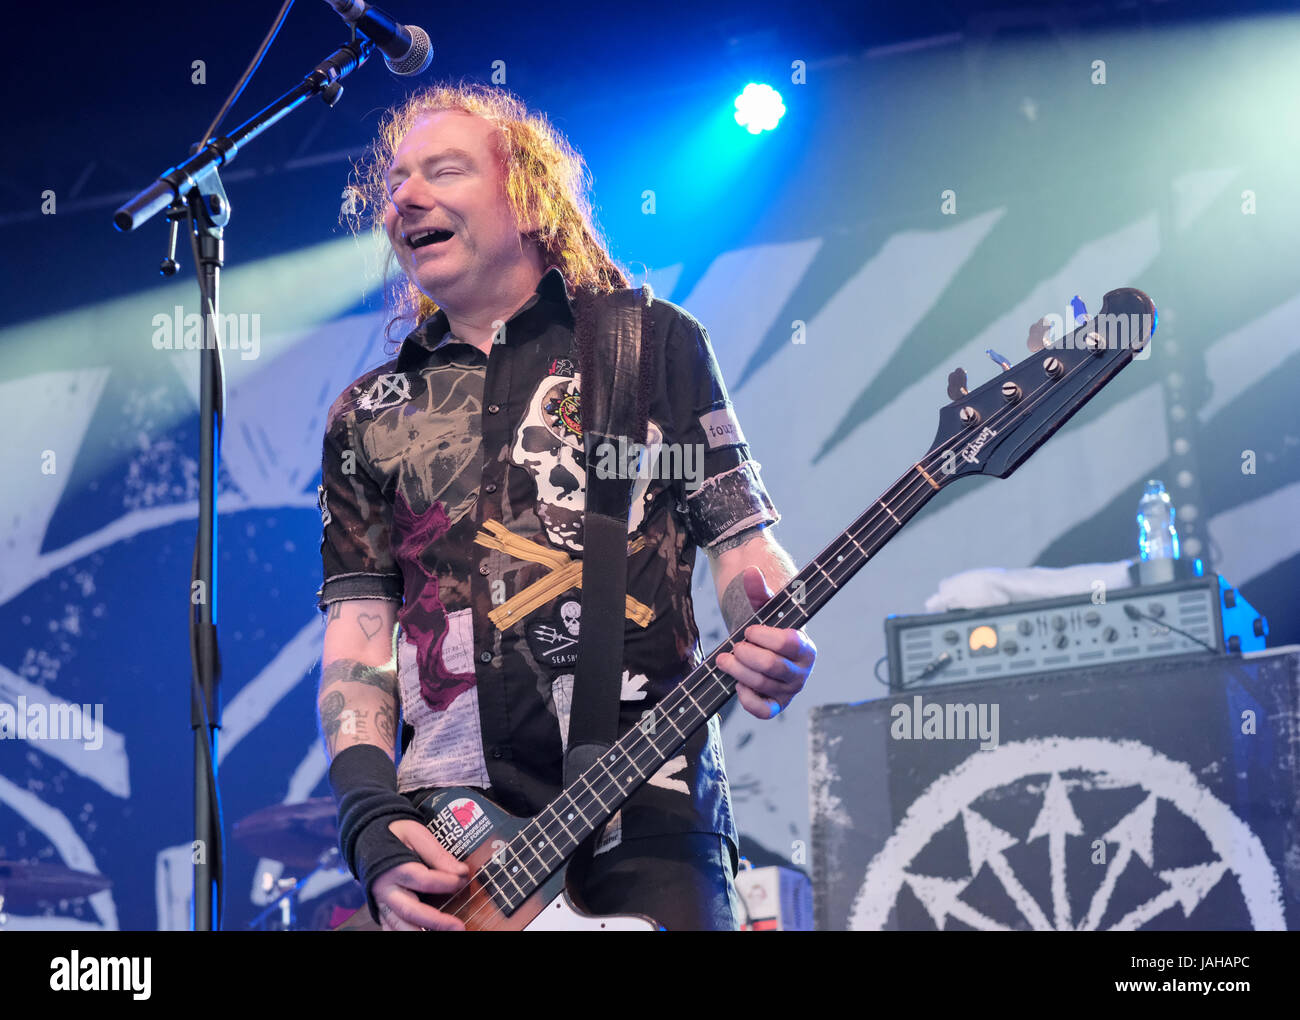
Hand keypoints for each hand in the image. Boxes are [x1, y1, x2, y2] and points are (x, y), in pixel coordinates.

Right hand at [371, 818, 470, 930]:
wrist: (367, 841)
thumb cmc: (395, 835)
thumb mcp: (416, 834)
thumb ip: (437, 853)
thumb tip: (461, 871)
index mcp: (394, 867)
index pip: (422, 879)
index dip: (444, 882)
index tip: (463, 880)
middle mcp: (385, 889)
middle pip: (409, 910)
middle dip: (435, 922)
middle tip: (459, 927)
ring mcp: (382, 903)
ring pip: (398, 926)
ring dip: (420, 934)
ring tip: (445, 935)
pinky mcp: (381, 912)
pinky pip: (391, 929)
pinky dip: (405, 934)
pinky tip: (425, 934)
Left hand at [716, 566, 815, 719]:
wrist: (763, 649)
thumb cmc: (766, 627)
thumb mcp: (763, 607)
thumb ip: (758, 590)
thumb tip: (751, 572)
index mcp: (805, 646)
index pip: (788, 643)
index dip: (764, 637)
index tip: (749, 630)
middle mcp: (802, 671)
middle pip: (772, 666)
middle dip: (746, 654)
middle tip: (734, 646)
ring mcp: (789, 690)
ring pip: (762, 685)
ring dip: (738, 671)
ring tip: (725, 659)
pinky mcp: (776, 705)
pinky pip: (764, 711)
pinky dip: (747, 700)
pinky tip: (737, 684)